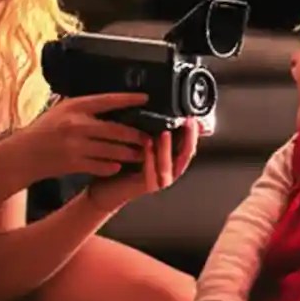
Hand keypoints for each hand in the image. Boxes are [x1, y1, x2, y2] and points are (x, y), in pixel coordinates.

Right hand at [16, 92, 150, 178]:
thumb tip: (109, 101)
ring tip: (143, 154)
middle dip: (136, 135)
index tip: (146, 99)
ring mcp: (76, 145)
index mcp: (75, 106)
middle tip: (150, 137)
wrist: (23, 154)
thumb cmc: (43, 130)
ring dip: (130, 153)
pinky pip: (101, 166)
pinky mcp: (74, 164)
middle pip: (115, 129)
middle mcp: (77, 124)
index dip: (129, 100)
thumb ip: (83, 106)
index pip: (108, 100)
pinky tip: (120, 166)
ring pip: (112, 150)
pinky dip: (112, 167)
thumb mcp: (61, 109)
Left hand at [85, 118, 201, 212]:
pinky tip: (147, 144)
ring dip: (168, 147)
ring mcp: (159, 181)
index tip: (193, 117)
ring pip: (170, 165)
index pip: (188, 145)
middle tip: (188, 121)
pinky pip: (151, 174)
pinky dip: (150, 158)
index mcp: (170, 160)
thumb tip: (159, 110)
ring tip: (166, 131)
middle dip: (189, 138)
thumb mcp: (140, 145)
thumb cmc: (122, 165)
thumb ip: (152, 133)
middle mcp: (168, 171)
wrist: (105, 190)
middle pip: (186, 155)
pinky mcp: (146, 187)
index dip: (194, 132)